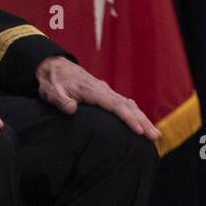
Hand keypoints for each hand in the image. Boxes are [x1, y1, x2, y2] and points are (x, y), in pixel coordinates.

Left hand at [35, 57, 159, 141]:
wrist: (53, 68)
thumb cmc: (53, 82)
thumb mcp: (51, 92)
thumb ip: (60, 100)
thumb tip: (72, 109)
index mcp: (92, 91)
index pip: (115, 105)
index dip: (127, 118)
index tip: (138, 130)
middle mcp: (103, 90)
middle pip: (127, 106)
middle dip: (142, 121)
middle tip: (155, 137)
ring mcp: (105, 91)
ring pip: (128, 105)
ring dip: (142, 118)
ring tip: (154, 134)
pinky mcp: (105, 94)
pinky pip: (124, 104)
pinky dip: (135, 113)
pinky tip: (141, 122)